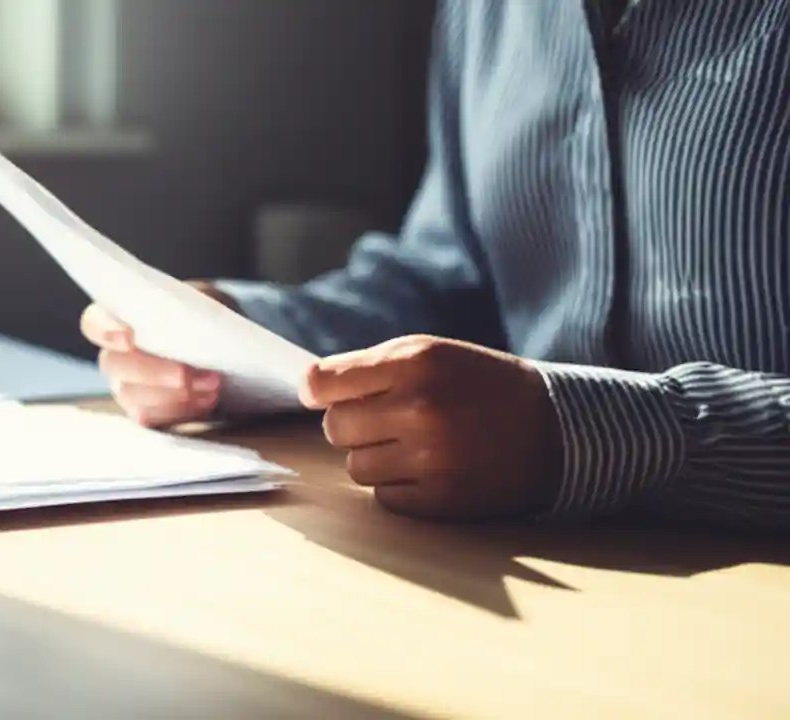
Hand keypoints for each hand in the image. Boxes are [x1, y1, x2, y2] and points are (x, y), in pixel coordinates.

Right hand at [80, 283, 234, 426]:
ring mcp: (125, 387)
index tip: (130, 337)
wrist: (222, 350)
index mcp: (119, 319)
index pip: (93, 323)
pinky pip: (151, 417)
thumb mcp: (203, 303)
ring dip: (173, 393)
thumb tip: (192, 327)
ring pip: (131, 396)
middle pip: (113, 365)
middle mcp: (115, 355)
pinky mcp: (144, 412)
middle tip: (184, 374)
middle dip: (151, 371)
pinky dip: (181, 409)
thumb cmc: (204, 319)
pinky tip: (206, 397)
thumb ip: (190, 310)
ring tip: (210, 383)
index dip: (106, 331)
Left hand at [299, 335, 561, 520]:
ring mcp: (430, 457)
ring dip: (373, 457)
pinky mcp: (440, 498)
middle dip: (352, 424)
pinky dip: (398, 486)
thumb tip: (307, 389)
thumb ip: (369, 367)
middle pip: (334, 428)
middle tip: (385, 419)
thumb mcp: (432, 354)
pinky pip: (383, 497)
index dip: (318, 390)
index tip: (322, 394)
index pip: (325, 383)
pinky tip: (429, 469)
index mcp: (415, 363)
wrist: (554, 429)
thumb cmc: (478, 385)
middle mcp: (420, 408)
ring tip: (412, 444)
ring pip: (355, 467)